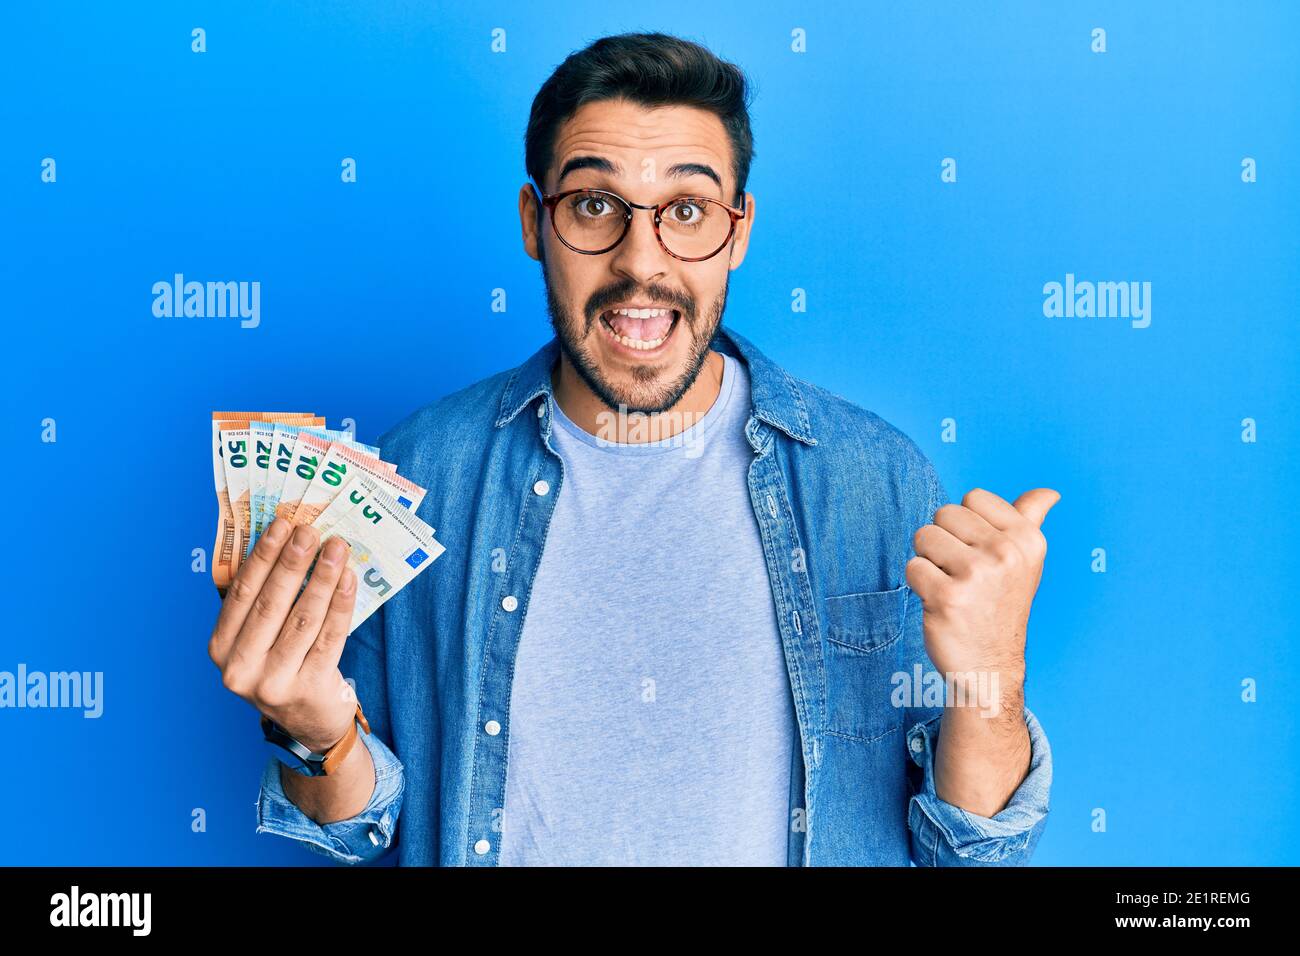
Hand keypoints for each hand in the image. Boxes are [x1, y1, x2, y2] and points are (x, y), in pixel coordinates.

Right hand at [208, 518, 359, 752]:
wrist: (309, 722)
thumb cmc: (284, 665)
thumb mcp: (260, 639)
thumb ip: (263, 600)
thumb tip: (286, 541)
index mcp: (221, 648)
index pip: (242, 593)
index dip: (263, 556)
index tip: (282, 524)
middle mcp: (240, 669)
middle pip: (271, 604)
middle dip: (293, 562)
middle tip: (311, 530)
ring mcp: (274, 683)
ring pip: (303, 619)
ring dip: (322, 579)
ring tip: (337, 548)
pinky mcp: (309, 690)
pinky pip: (330, 638)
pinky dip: (340, 605)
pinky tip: (349, 579)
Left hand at [905, 487, 1059, 710]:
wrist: (990, 666)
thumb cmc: (1002, 605)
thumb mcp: (1026, 561)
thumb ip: (1031, 520)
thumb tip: (1050, 492)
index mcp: (1027, 539)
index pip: (973, 497)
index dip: (966, 524)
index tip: (980, 552)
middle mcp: (1006, 553)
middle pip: (944, 514)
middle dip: (944, 541)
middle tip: (962, 573)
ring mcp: (976, 575)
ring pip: (924, 537)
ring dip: (929, 562)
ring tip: (951, 585)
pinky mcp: (947, 596)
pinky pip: (912, 566)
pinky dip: (918, 584)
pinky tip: (939, 602)